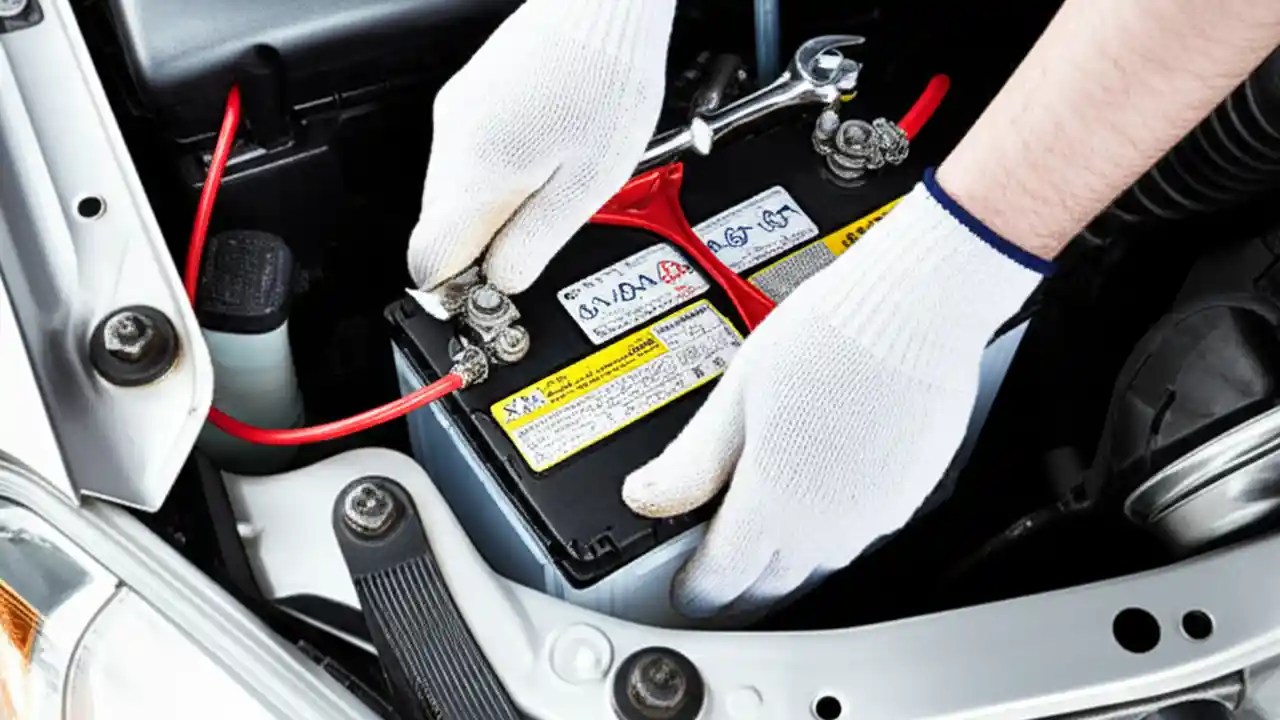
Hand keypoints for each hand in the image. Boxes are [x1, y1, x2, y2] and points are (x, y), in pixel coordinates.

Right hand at [407, 0, 675, 311]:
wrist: (605, 10)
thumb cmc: (607, 87)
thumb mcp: (586, 187)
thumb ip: (535, 244)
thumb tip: (501, 283)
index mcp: (477, 175)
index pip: (429, 262)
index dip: (459, 288)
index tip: (490, 290)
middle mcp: (452, 144)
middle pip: (442, 228)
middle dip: (484, 244)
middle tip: (538, 234)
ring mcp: (455, 116)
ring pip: (455, 193)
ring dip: (495, 206)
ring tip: (550, 185)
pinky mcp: (468, 98)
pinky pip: (469, 157)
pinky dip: (499, 172)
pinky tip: (543, 153)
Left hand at [622, 177, 1046, 619]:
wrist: (914, 312)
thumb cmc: (829, 339)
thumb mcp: (737, 396)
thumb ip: (691, 461)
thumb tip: (647, 495)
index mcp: (773, 504)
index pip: (722, 578)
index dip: (694, 586)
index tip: (683, 581)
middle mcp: (826, 527)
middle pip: (770, 583)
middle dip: (738, 580)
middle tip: (716, 560)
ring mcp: (871, 517)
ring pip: (817, 564)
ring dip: (786, 558)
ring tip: (763, 524)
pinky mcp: (906, 498)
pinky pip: (858, 534)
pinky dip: (831, 528)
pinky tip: (822, 488)